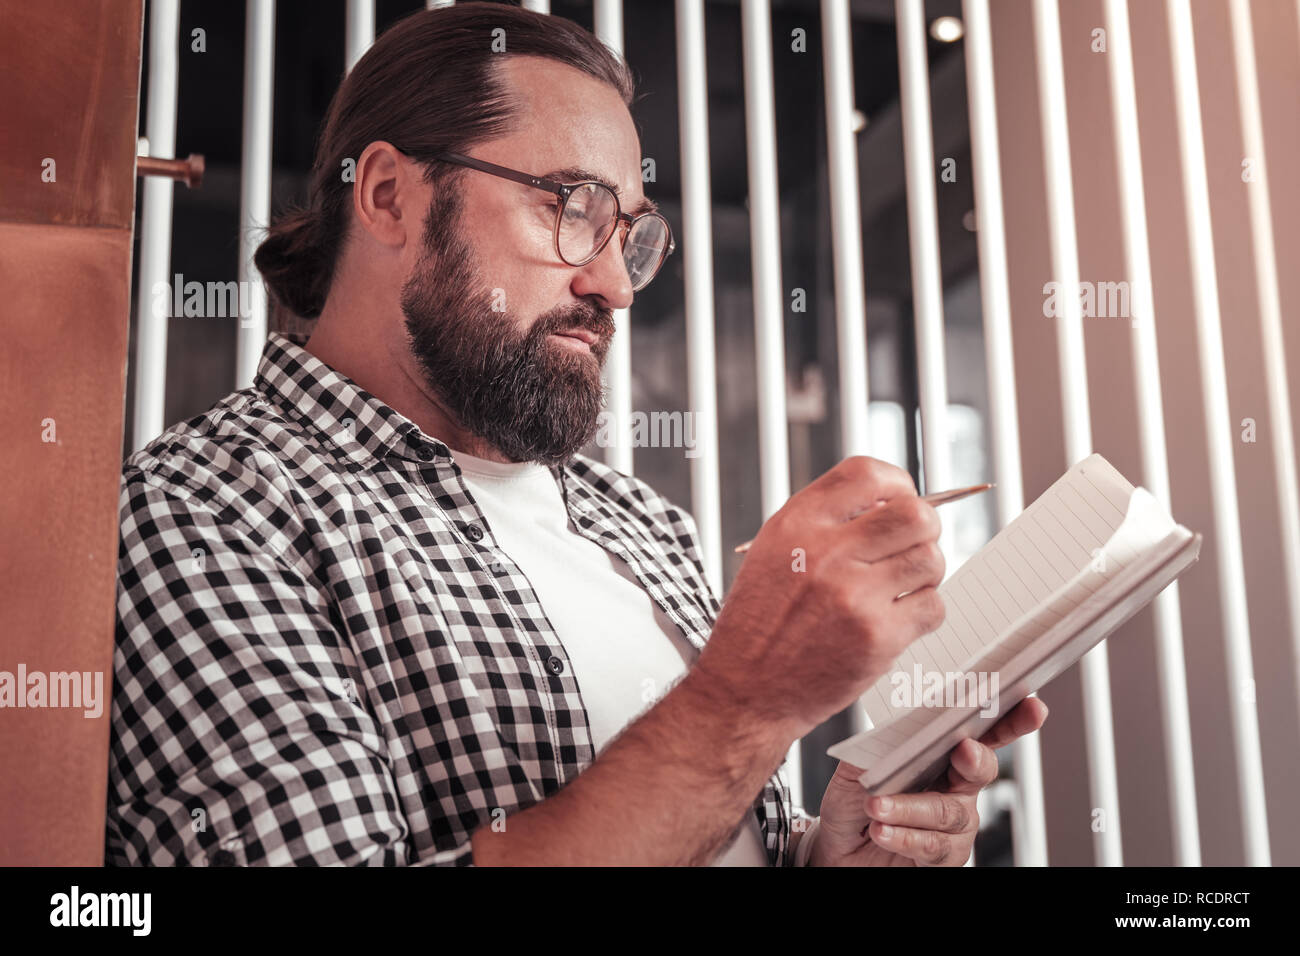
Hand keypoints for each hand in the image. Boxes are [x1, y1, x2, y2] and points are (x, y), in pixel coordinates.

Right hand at [693, 457, 945, 739]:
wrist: (745, 690)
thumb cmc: (760, 624)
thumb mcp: (773, 552)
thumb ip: (824, 522)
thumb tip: (889, 503)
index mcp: (797, 524)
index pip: (867, 474)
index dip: (895, 483)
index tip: (900, 499)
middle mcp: (826, 553)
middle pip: (915, 514)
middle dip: (924, 528)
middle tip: (911, 545)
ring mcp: (854, 595)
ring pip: (931, 560)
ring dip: (925, 573)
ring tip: (900, 587)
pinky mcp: (877, 637)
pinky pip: (933, 607)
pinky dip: (924, 612)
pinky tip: (896, 619)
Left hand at [808, 697, 1048, 865]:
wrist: (835, 848)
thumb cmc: (854, 802)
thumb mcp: (858, 767)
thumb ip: (878, 747)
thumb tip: (895, 727)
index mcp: (943, 754)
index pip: (982, 730)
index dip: (1011, 717)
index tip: (1031, 704)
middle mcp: (957, 788)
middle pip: (983, 768)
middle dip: (976, 758)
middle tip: (962, 750)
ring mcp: (954, 825)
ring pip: (948, 812)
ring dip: (909, 807)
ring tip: (877, 804)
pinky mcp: (944, 857)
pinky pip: (933, 847)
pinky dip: (904, 837)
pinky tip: (882, 830)